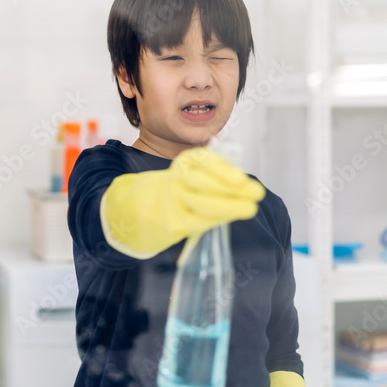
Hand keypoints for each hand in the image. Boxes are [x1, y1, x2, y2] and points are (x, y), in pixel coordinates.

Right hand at [101, 146, 265, 257]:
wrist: (130, 214)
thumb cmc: (168, 195)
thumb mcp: (186, 177)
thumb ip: (209, 178)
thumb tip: (242, 186)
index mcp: (180, 165)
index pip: (202, 162)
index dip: (224, 170)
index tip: (242, 179)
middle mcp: (172, 181)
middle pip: (202, 182)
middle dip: (231, 187)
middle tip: (256, 193)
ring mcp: (169, 204)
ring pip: (201, 203)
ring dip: (229, 206)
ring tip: (249, 207)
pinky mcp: (170, 224)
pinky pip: (196, 221)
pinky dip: (216, 219)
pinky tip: (229, 217)